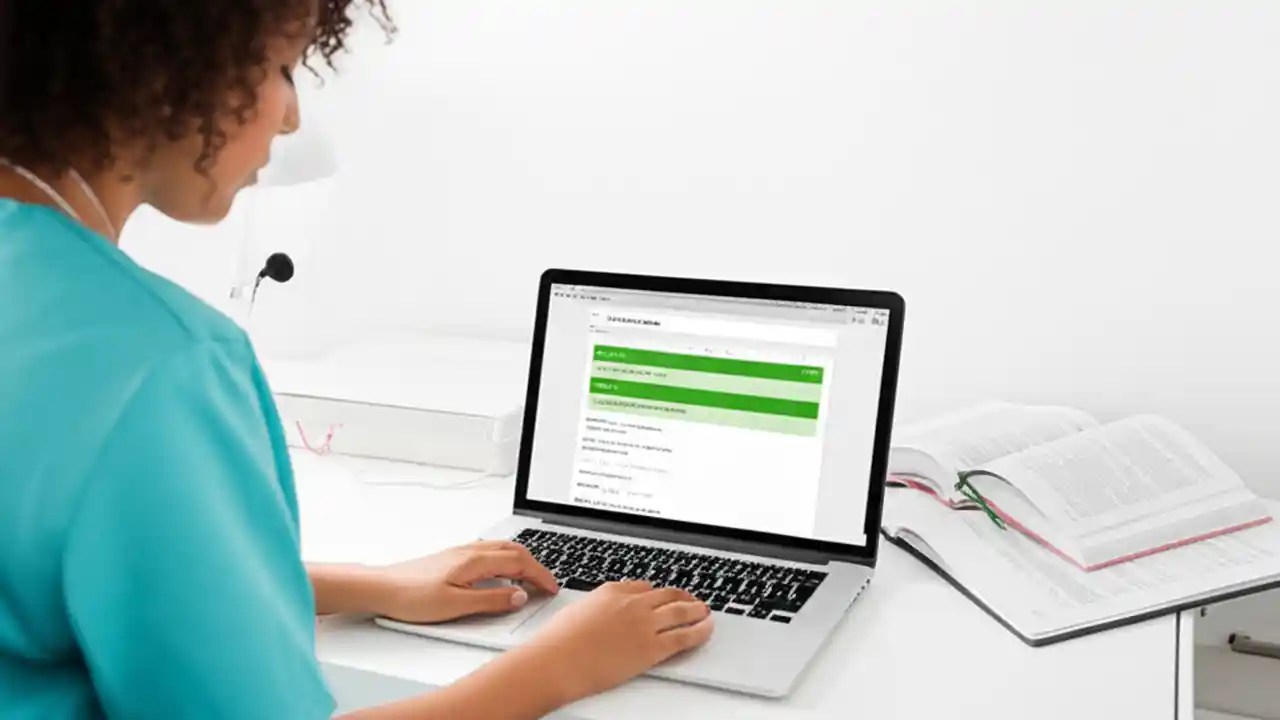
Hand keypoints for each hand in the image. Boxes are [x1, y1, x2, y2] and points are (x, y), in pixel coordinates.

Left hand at [373, 541, 559, 623]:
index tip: (551, 588)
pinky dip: (505, 560)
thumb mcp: (455, 605)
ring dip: (521, 561)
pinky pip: (489, 552)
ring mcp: (461, 552)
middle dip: (536, 565)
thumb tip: (519, 597)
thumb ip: (491, 600)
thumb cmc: (411, 596)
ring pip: (502, 548)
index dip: (540, 575)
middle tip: (546, 584)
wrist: (382, 587)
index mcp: (475, 560)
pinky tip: (500, 574)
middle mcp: (470, 551)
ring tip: (529, 579)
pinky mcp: (453, 557)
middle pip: (515, 550)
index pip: (519, 563)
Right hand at [521, 581, 713, 701]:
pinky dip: (700, 631)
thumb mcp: (577, 610)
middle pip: (668, 595)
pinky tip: (707, 629)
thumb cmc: (559, 641)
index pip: (644, 587)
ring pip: (681, 612)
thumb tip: (599, 613)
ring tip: (706, 612)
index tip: (664, 597)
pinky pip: (684, 636)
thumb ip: (595, 607)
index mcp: (613, 591)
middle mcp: (632, 603)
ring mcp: (644, 624)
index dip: (658, 593)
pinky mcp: (652, 647)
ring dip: (697, 611)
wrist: (558, 660)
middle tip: (692, 601)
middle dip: (683, 597)